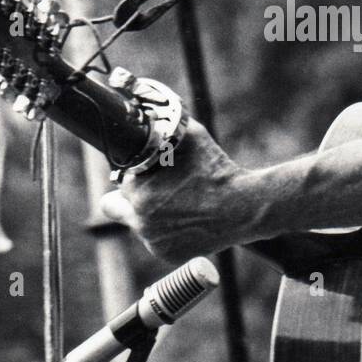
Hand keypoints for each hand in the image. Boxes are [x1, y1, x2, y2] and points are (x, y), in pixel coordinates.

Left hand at [100, 118, 257, 267]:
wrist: (244, 207)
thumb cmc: (216, 170)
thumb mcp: (189, 137)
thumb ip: (163, 126)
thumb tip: (147, 106)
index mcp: (137, 195)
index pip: (118, 184)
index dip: (131, 177)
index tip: (145, 175)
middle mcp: (140, 223)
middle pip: (118, 208)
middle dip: (131, 198)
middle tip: (155, 191)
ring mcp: (154, 243)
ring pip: (140, 225)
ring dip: (151, 216)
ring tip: (180, 204)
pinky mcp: (169, 256)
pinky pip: (158, 241)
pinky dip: (168, 233)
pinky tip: (187, 220)